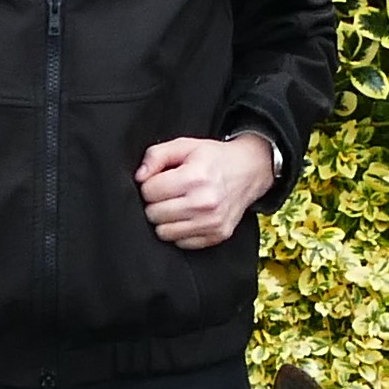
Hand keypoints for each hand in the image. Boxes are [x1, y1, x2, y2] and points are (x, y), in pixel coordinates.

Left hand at [137, 134, 274, 249]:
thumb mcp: (184, 145)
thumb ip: (156, 156)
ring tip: (176, 204)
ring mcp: (212, 223)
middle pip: (154, 214)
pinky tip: (188, 216)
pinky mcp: (217, 236)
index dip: (149, 184)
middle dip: (155, 203)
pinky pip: (181, 243)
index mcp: (195, 177)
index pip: (149, 191)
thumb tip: (139, 177)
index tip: (159, 180)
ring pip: (164, 232)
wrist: (249, 171)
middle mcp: (204, 203)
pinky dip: (180, 231)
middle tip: (167, 193)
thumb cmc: (213, 158)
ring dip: (165, 220)